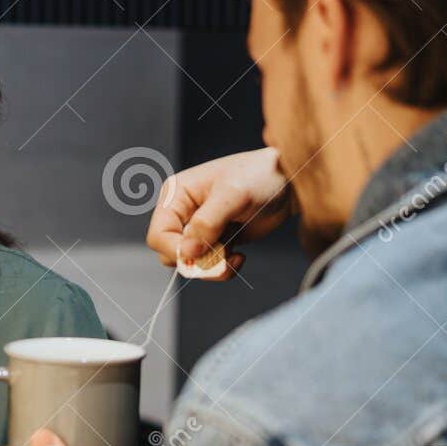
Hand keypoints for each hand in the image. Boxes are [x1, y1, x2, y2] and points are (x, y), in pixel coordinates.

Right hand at [146, 146, 290, 277]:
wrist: (288, 183)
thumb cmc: (259, 176)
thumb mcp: (233, 195)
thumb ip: (207, 223)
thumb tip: (187, 252)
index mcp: (177, 195)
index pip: (159, 235)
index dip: (175, 250)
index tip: (201, 254)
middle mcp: (183, 213)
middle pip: (172, 254)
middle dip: (197, 262)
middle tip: (224, 257)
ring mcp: (199, 230)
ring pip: (191, 264)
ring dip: (213, 268)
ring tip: (236, 256)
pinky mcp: (215, 242)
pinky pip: (208, 267)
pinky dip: (224, 268)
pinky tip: (240, 256)